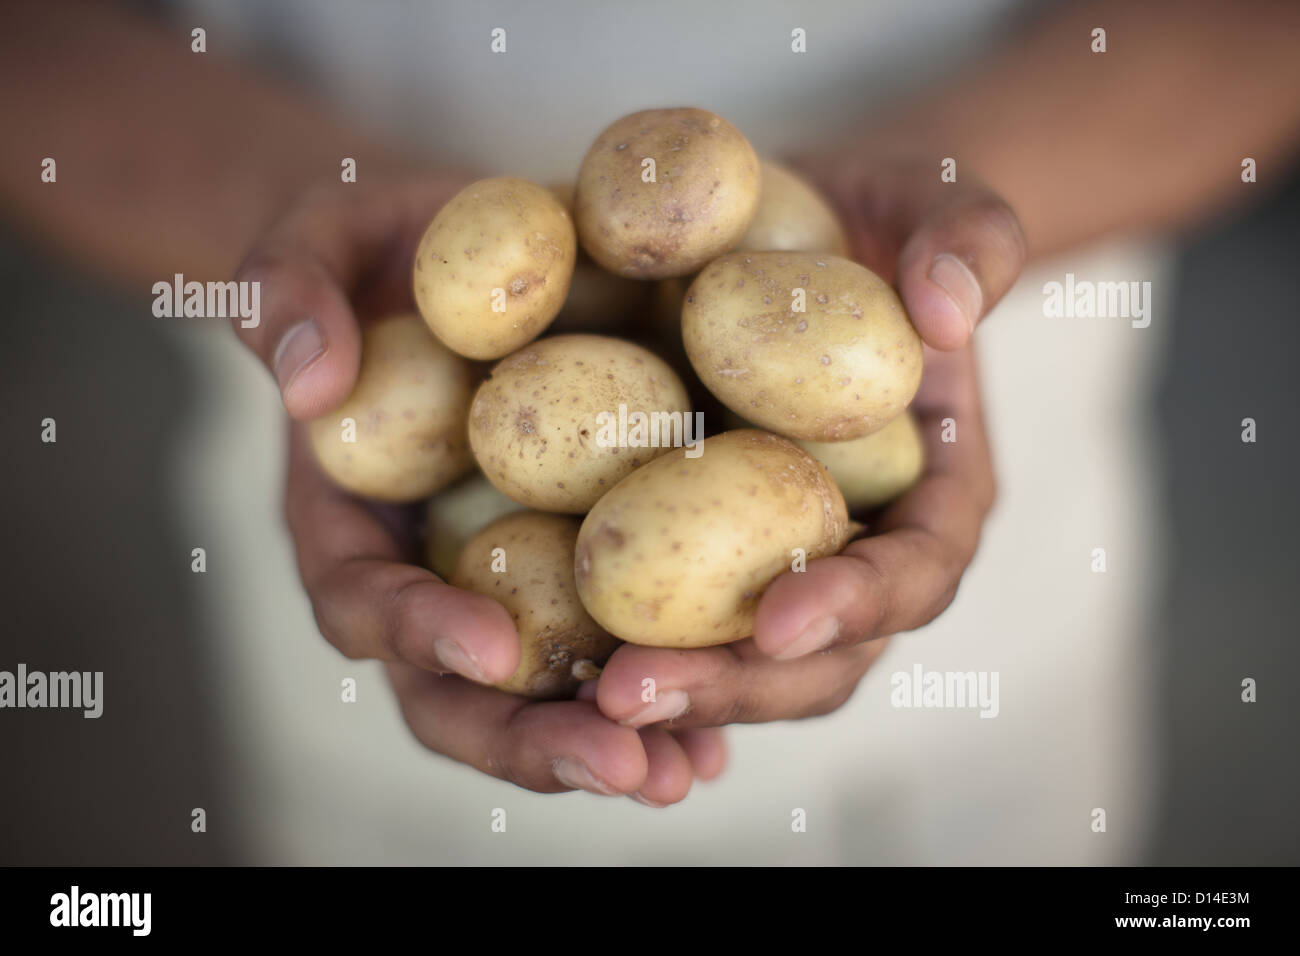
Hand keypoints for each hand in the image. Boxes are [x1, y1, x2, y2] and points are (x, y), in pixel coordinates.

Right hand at [233, 177, 727, 803]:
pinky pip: (621, 643)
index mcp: (351, 524)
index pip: (363, 600)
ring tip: (685, 775)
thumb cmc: (378, 250)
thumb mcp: (317, 239)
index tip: (495, 647)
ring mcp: (512, 580)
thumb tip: (307, 377)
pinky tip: (726, 731)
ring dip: (615, 743)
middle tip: (619, 764)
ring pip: (550, 692)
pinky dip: (667, 692)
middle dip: (532, 739)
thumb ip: (287, 290)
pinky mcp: (588, 564)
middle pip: (460, 692)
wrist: (460, 255)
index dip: (419, 632)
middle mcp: (430, 576)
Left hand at [586, 153, 1024, 728]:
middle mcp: (857, 553)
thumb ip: (967, 238)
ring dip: (667, 689)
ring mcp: (773, 564)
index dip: (855, 605)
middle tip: (639, 693)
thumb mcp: (929, 200)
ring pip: (739, 665)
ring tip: (582, 696)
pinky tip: (546, 659)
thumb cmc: (872, 219)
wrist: (795, 231)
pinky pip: (664, 615)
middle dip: (734, 685)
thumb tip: (945, 311)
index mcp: (934, 498)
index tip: (777, 619)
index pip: (916, 574)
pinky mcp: (697, 552)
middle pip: (816, 658)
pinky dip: (615, 646)